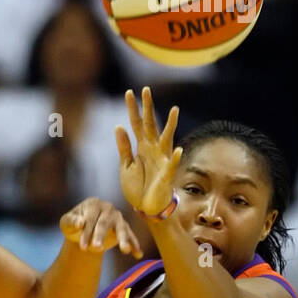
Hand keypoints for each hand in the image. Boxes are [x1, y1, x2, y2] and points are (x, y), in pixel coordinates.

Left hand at [60, 199, 142, 256]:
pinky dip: (134, 244)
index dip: (86, 233)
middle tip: (97, 248)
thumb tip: (80, 223)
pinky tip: (138, 254)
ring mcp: (118, 217)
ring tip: (124, 250)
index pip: (90, 219)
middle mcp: (108, 208)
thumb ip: (71, 221)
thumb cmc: (74, 225)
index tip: (83, 247)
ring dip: (123, 239)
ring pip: (121, 228)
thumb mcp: (67, 223)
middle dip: (100, 235)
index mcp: (93, 204)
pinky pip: (131, 236)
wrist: (84, 229)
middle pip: (105, 222)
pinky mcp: (124, 227)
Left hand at [115, 87, 181, 217]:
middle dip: (148, 108)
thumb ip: (124, 148)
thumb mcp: (126, 166)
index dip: (132, 109)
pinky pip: (171, 166)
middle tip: (146, 90)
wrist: (146, 207)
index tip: (128, 92)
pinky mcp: (167, 175)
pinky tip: (177, 150)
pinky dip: (174, 159)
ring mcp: (161, 160)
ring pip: (167, 139)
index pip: (136, 124)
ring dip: (170, 125)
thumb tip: (119, 126)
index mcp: (141, 147)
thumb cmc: (137, 186)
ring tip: (174, 110)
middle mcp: (153, 149)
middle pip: (150, 125)